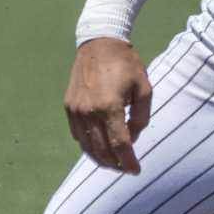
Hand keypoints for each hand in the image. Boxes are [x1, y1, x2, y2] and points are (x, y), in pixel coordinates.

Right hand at [64, 39, 151, 174]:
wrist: (99, 43)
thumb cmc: (126, 64)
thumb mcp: (144, 88)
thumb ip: (140, 117)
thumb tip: (132, 138)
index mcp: (110, 106)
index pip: (120, 144)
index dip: (129, 161)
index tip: (137, 170)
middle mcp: (89, 111)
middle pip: (102, 150)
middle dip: (116, 164)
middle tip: (127, 169)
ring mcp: (76, 110)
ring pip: (87, 146)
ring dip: (101, 159)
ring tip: (114, 164)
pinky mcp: (69, 107)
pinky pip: (78, 135)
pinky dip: (89, 146)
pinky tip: (100, 148)